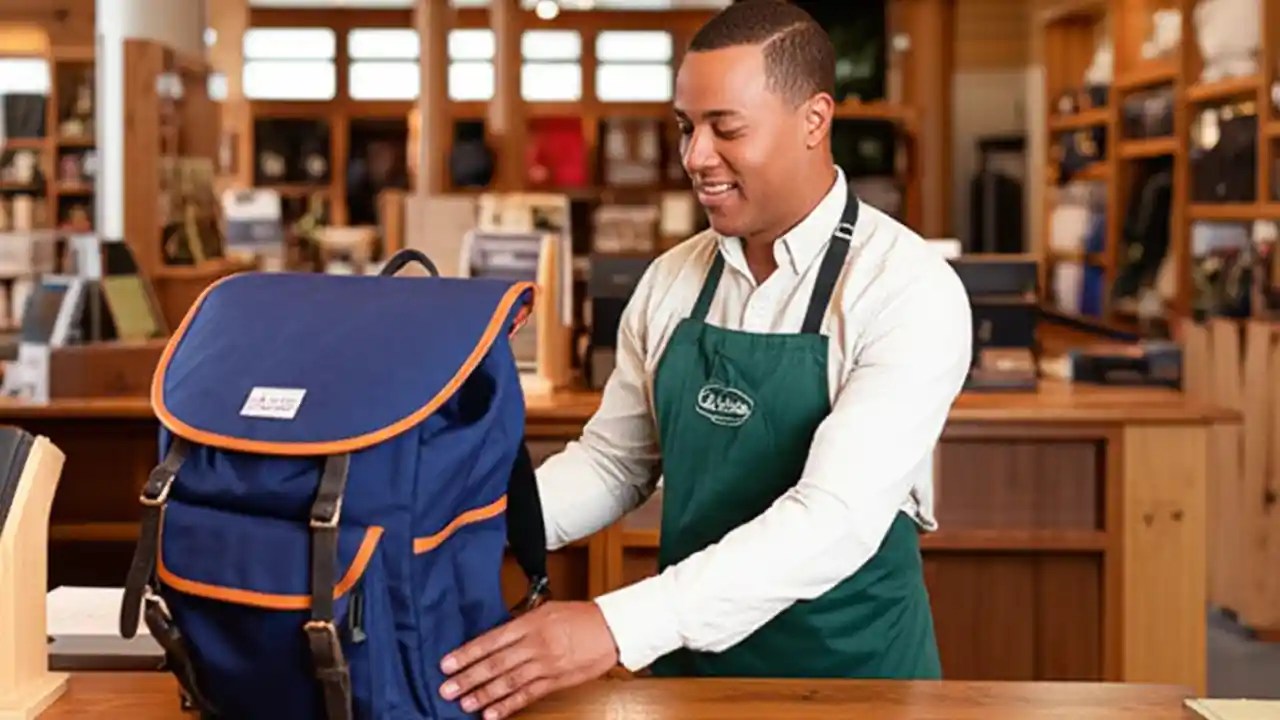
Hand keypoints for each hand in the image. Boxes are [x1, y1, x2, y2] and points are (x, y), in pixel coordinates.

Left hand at [438, 601, 619, 718]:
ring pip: (509, 682)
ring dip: (484, 695)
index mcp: (530, 623)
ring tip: (465, 704)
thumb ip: (520, 624)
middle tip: (448, 688)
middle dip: (469, 677)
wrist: (612, 629)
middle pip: (496, 663)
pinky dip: (509, 706)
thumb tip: (495, 638)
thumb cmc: (581, 616)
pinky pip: (528, 695)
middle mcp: (535, 645)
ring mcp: (546, 665)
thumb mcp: (546, 610)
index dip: (468, 653)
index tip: (447, 663)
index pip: (491, 640)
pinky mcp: (556, 681)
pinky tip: (493, 713)